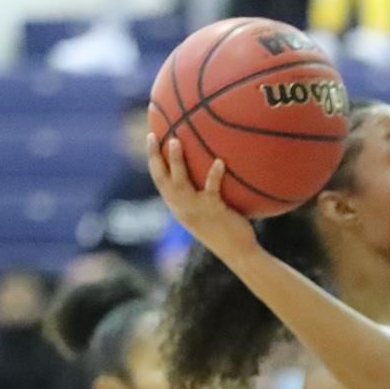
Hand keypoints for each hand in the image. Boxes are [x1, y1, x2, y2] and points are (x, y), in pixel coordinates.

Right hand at [147, 135, 259, 260]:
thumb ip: (201, 193)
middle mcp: (182, 208)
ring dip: (177, 161)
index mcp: (178, 207)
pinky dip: (214, 175)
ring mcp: (196, 210)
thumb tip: (210, 164)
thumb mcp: (207, 211)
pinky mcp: (214, 211)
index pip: (159, 180)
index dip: (153, 160)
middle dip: (155, 157)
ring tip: (176, 140)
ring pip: (181, 182)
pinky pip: (212, 189)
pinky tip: (219, 161)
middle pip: (162, 179)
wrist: (238, 253)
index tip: (151, 138)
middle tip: (153, 135)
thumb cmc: (226, 230)